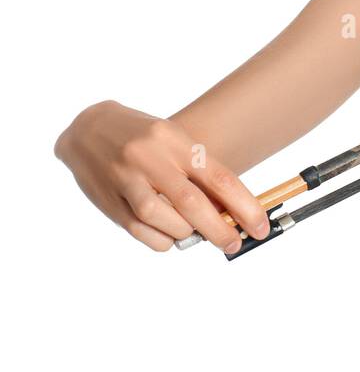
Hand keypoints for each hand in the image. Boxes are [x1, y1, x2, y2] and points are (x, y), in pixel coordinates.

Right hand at [53, 101, 269, 253]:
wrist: (88, 127)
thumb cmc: (146, 139)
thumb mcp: (176, 143)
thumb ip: (200, 175)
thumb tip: (230, 214)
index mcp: (176, 142)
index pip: (219, 178)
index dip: (245, 206)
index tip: (260, 227)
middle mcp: (150, 158)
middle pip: (192, 203)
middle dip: (219, 230)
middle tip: (234, 244)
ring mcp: (125, 178)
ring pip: (164, 220)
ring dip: (186, 233)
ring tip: (193, 233)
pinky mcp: (107, 199)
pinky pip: (140, 230)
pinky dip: (162, 240)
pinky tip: (170, 236)